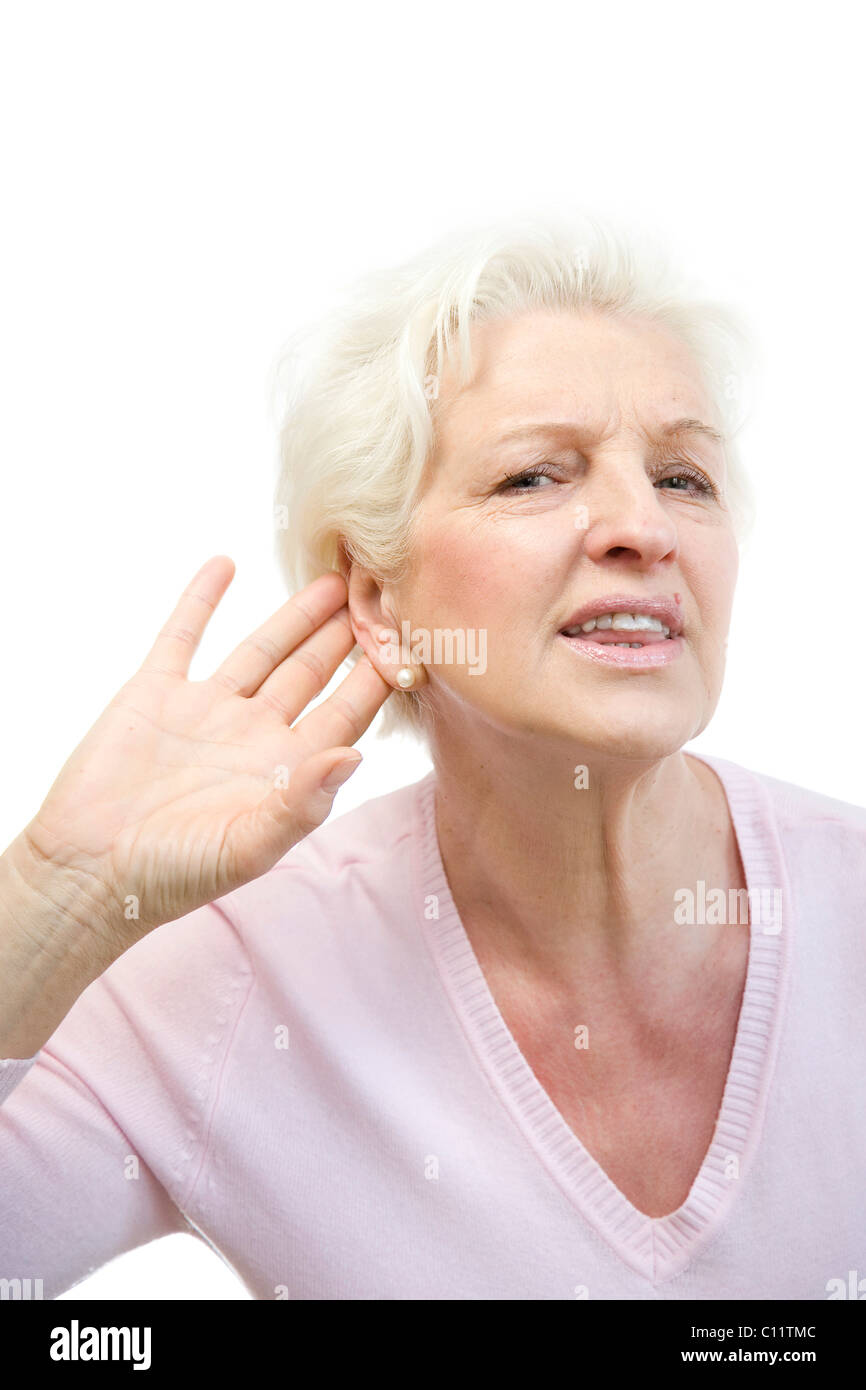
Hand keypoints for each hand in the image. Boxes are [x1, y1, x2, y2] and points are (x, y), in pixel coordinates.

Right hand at [16, 556, 390, 945]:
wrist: (87, 872)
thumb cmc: (173, 875)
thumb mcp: (247, 847)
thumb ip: (301, 803)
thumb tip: (355, 757)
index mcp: (284, 769)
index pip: (346, 712)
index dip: (379, 676)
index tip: (414, 636)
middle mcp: (253, 734)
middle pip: (312, 672)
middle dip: (346, 633)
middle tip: (381, 588)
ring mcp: (206, 710)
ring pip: (261, 649)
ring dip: (294, 615)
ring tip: (330, 578)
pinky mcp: (156, 694)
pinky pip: (183, 636)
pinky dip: (201, 600)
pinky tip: (225, 564)